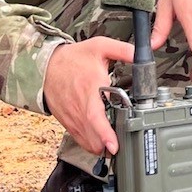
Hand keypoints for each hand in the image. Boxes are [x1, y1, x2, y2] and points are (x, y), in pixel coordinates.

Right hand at [43, 37, 134, 155]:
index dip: (105, 134)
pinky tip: (101, 136)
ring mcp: (73, 118)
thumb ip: (123, 50)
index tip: (114, 145)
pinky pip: (81, 140)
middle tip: (122, 141)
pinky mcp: (68, 123)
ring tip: (114, 138)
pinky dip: (92, 143)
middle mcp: (80, 108)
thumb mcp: (100, 47)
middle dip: (109, 144)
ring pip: (88, 142)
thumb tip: (144, 52)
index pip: (95, 117)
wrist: (47, 66)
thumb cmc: (73, 58)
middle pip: (94, 137)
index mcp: (90, 89)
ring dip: (102, 145)